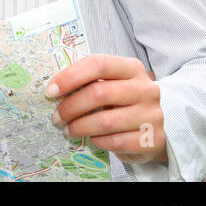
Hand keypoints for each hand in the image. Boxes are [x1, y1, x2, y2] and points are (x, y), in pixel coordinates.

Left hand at [45, 54, 167, 165]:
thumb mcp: (112, 84)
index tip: (51, 91)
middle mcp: (146, 89)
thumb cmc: (124, 101)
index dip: (70, 76)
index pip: (98, 64)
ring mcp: (152, 115)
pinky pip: (116, 141)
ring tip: (68, 130)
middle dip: (71, 106)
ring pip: (106, 121)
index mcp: (132, 68)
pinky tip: (91, 139)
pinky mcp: (153, 139)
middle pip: (99, 93)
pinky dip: (98, 141)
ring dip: (80, 127)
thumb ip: (89, 81)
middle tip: (57, 116)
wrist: (155, 126)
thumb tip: (53, 89)